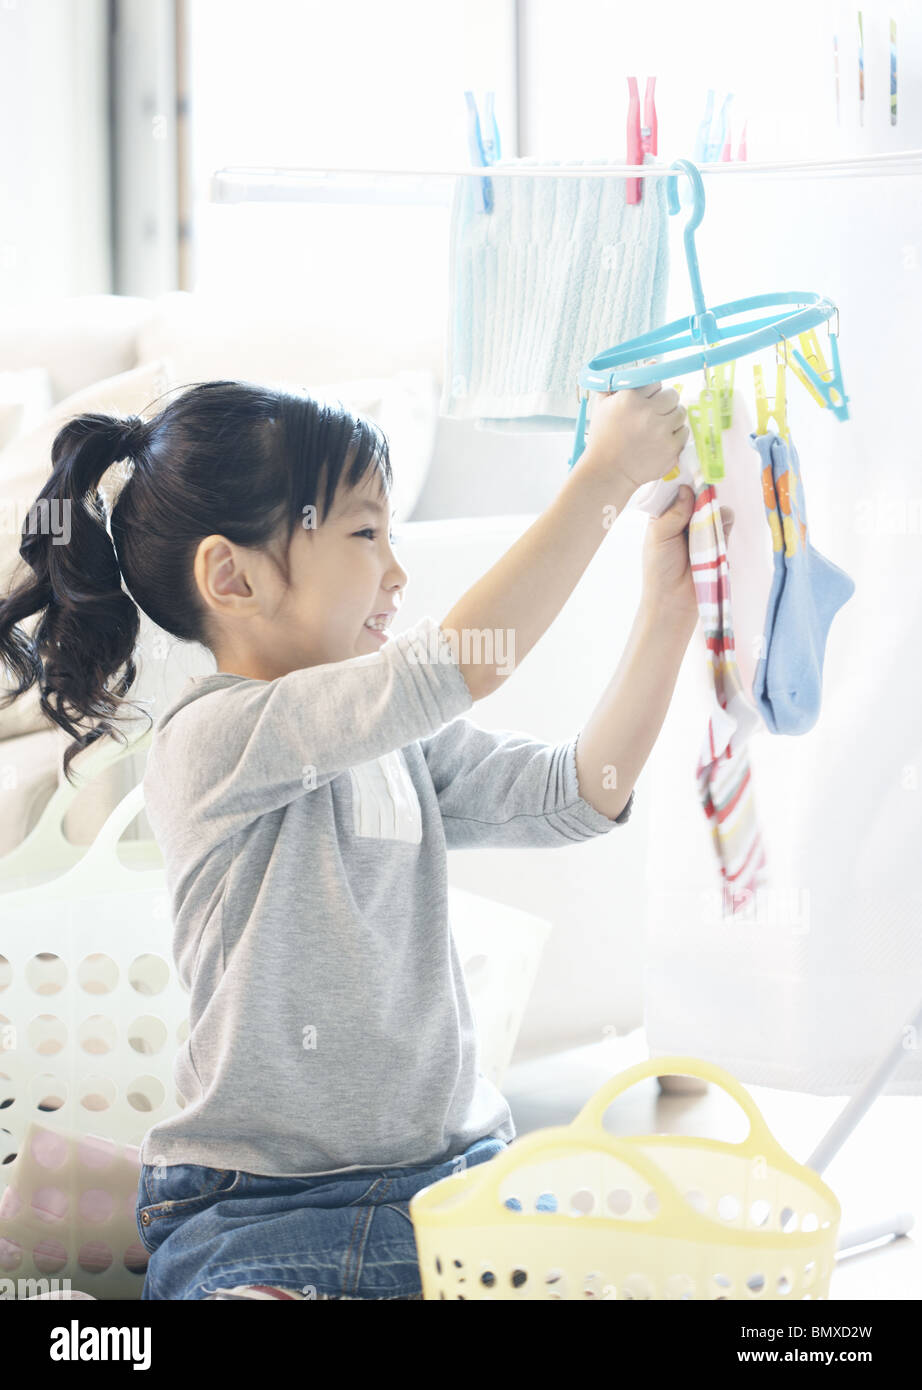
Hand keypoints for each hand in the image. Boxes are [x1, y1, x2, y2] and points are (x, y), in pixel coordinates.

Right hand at [583, 381, 688, 491]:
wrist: (608, 472)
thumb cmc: (604, 437)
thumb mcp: (603, 405)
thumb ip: (620, 382)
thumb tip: (649, 362)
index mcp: (630, 398)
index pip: (655, 379)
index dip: (652, 390)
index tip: (647, 399)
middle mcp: (647, 413)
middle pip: (673, 394)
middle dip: (665, 402)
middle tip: (655, 413)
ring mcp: (661, 431)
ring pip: (681, 412)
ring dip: (672, 418)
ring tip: (657, 428)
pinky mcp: (671, 448)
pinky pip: (685, 432)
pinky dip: (676, 435)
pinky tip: (661, 440)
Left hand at [641, 485, 734, 625]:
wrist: (674, 600)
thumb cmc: (659, 568)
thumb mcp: (659, 535)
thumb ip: (674, 512)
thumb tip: (686, 488)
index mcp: (665, 516)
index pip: (676, 492)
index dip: (683, 481)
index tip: (690, 467)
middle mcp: (684, 520)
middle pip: (697, 497)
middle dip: (702, 492)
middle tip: (705, 486)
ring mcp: (702, 530)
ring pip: (713, 509)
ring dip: (713, 509)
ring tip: (708, 516)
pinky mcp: (718, 542)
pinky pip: (726, 524)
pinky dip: (724, 523)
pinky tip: (719, 526)